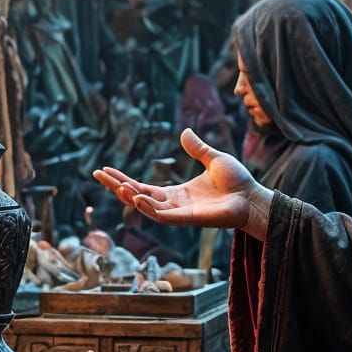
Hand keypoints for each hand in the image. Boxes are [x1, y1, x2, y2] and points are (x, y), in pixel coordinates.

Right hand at [93, 129, 272, 238]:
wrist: (253, 198)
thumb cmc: (237, 182)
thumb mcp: (213, 159)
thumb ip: (197, 148)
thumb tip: (184, 132)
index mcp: (177, 193)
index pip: (143, 187)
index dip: (124, 179)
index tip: (106, 170)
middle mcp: (174, 205)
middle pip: (137, 197)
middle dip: (117, 187)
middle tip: (98, 175)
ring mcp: (180, 214)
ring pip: (146, 208)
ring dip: (130, 198)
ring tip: (116, 186)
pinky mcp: (188, 220)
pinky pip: (162, 216)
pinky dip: (148, 208)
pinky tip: (136, 196)